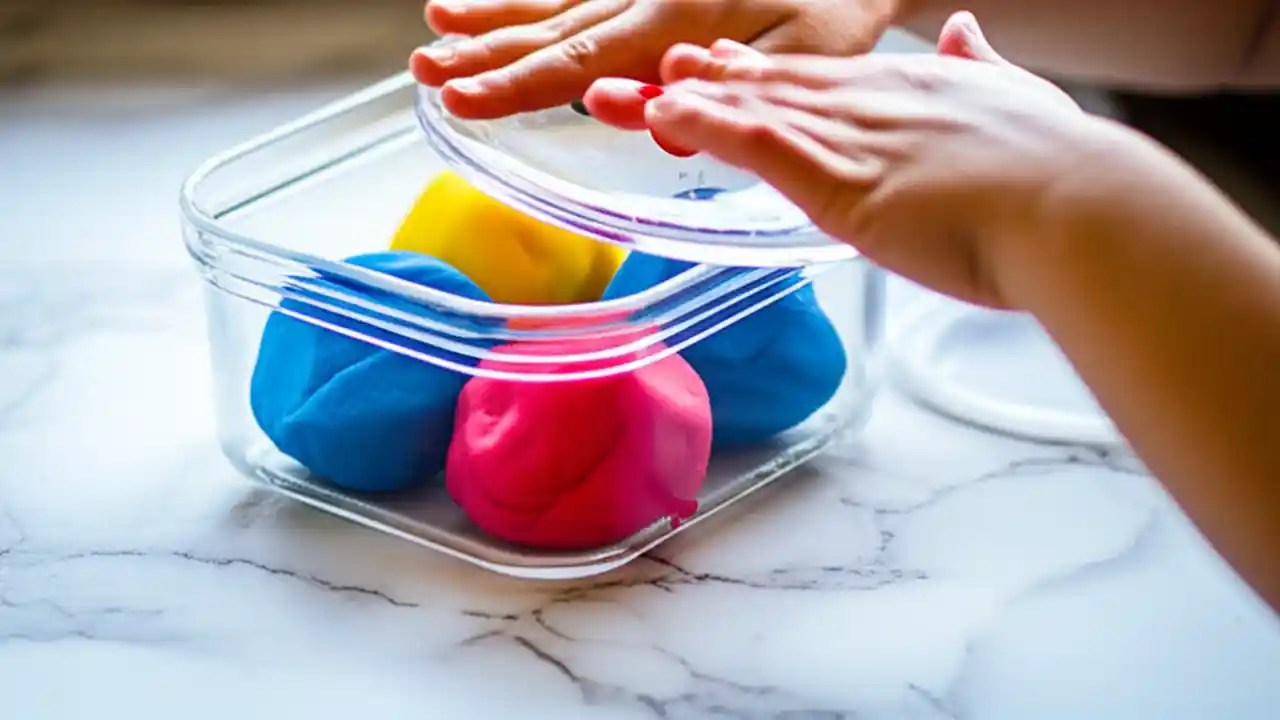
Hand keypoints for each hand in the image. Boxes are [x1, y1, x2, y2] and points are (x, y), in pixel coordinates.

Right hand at [410, 0, 901, 118]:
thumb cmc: (838, 0)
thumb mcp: (807, 53)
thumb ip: (732, 88)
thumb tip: (656, 124)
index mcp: (676, 21)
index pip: (578, 64)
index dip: (515, 87)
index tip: (459, 100)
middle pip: (551, 32)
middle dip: (485, 55)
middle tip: (423, 70)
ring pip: (556, 1)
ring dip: (495, 16)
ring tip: (436, 20)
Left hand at [632, 12, 1098, 307]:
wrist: (1078, 209)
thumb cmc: (1061, 173)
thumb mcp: (1023, 100)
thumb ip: (985, 69)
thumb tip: (969, 32)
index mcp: (906, 90)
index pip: (810, 74)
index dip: (751, 72)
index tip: (706, 65)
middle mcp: (867, 102)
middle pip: (761, 83)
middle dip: (691, 81)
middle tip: (628, 74)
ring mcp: (850, 136)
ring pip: (744, 109)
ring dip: (671, 102)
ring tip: (608, 96)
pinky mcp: (840, 180)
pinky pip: (757, 146)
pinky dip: (705, 129)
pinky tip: (661, 118)